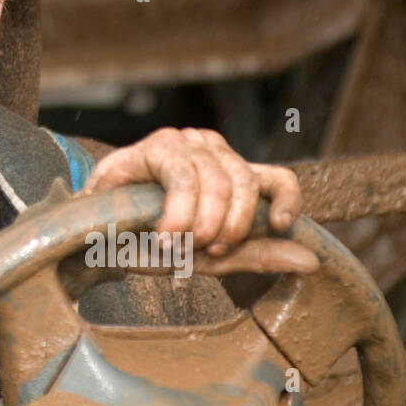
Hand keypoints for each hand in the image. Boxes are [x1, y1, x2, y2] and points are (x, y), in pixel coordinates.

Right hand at [78, 128, 317, 275]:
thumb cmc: (150, 243)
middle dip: (232, 226)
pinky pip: (185, 175)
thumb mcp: (211, 256)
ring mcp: (184, 144)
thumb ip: (257, 255)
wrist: (93, 241)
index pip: (278, 179)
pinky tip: (170, 232)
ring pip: (220, 180)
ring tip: (179, 245)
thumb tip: (312, 261)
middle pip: (248, 182)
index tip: (277, 227)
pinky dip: (181, 210)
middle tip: (206, 252)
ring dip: (203, 222)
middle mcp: (211, 150)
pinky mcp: (155, 146)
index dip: (285, 203)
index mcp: (231, 172)